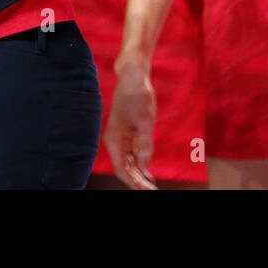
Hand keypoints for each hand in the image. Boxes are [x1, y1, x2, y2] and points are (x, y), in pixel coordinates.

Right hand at [104, 60, 157, 189]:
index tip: (146, 190)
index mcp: (114, 138)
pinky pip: (131, 154)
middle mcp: (114, 140)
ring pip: (127, 163)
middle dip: (137, 181)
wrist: (134, 76)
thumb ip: (145, 144)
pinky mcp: (126, 133)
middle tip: (153, 190)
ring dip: (138, 175)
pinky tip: (148, 172)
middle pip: (124, 168)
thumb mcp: (146, 120)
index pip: (121, 169)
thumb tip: (144, 165)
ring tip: (152, 185)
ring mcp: (120, 137)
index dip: (133, 183)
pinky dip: (139, 164)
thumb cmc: (138, 96)